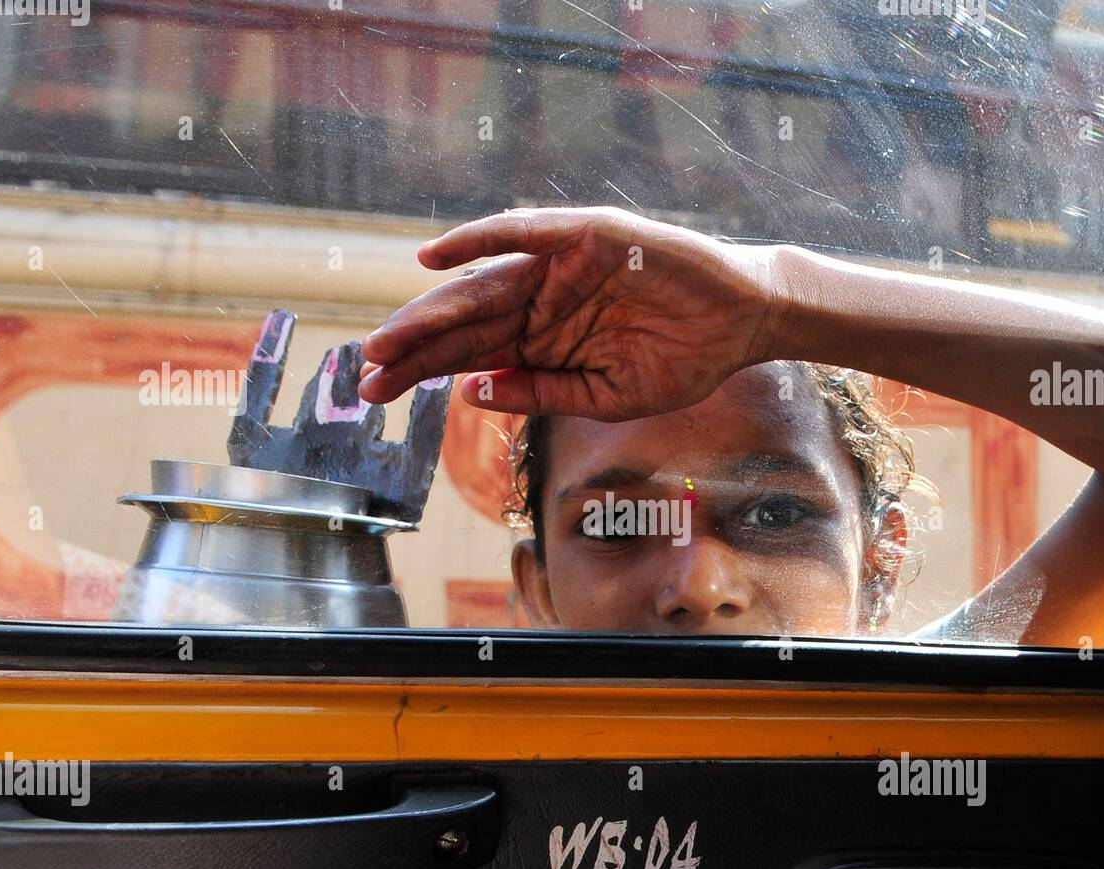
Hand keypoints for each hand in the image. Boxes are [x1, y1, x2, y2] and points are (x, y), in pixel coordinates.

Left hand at [358, 206, 779, 420]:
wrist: (740, 323)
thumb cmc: (681, 361)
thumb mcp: (606, 397)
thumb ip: (542, 393)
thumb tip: (473, 392)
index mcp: (543, 344)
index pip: (468, 357)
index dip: (420, 372)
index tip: (375, 394)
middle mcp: (540, 304)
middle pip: (462, 325)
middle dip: (411, 348)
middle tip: (363, 371)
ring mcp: (559, 269)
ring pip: (480, 287)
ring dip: (431, 310)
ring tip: (386, 339)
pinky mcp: (583, 237)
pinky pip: (521, 235)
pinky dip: (478, 240)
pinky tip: (434, 257)